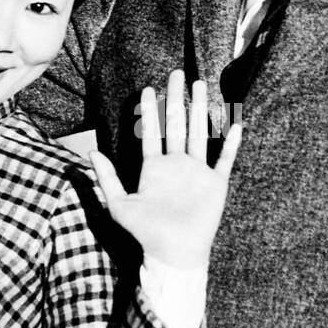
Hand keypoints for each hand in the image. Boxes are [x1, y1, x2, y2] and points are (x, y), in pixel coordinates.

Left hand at [88, 70, 241, 268]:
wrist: (174, 254)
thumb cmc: (145, 233)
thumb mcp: (119, 205)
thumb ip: (107, 179)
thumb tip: (91, 152)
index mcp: (154, 168)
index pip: (151, 133)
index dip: (150, 111)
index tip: (149, 88)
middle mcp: (176, 165)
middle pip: (176, 125)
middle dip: (176, 99)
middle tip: (177, 73)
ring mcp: (197, 172)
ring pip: (199, 133)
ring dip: (201, 109)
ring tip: (202, 85)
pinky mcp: (215, 184)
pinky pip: (224, 159)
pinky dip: (230, 143)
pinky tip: (235, 124)